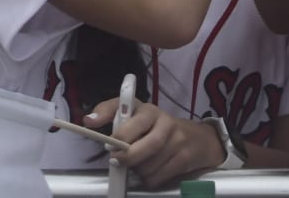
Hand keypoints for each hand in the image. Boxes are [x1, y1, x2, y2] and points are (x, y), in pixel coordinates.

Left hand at [85, 98, 222, 189]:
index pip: (129, 117)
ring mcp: (177, 140)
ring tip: (142, 163)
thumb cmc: (158, 128)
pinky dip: (150, 179)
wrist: (200, 139)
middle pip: (138, 149)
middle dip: (125, 159)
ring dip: (139, 171)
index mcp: (148, 110)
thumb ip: (112, 114)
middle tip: (119, 161)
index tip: (108, 146)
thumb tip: (88, 120)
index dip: (117, 135)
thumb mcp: (137, 116)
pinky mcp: (185, 158)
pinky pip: (157, 177)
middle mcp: (165, 122)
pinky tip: (154, 170)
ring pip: (146, 166)